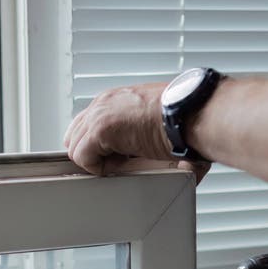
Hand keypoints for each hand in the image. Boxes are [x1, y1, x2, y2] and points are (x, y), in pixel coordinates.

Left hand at [64, 83, 210, 182]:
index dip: (98, 147)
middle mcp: (103, 103)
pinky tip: (124, 163)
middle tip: (121, 161)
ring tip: (126, 162)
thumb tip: (156, 157)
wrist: (192, 115)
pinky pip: (82, 158)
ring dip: (98, 161)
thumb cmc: (184, 120)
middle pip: (74, 136)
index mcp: (115, 100)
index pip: (85, 124)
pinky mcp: (100, 129)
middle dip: (93, 154)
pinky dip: (100, 168)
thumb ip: (139, 134)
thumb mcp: (154, 123)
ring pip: (76, 148)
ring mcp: (99, 114)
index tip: (119, 156)